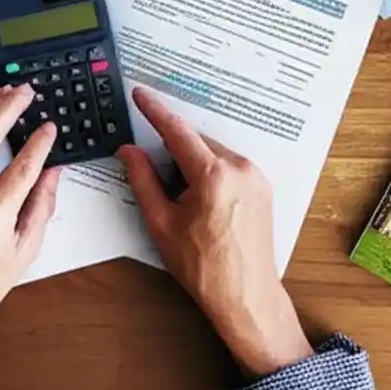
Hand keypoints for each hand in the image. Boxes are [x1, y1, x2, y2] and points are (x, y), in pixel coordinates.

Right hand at [117, 87, 312, 377]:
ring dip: (193, 165)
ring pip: (213, 153)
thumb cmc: (203, 267)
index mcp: (213, 175)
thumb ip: (142, 180)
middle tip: (161, 185)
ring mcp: (255, 176)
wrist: (245, 295)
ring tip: (186, 204)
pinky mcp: (263, 186)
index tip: (140, 94)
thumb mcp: (161, 223)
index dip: (154, 110)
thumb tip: (128, 151)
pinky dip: (211, 174)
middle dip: (173, 153)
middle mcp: (239, 168)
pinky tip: (204, 204)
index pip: (176, 130)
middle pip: (195, 142)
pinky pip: (230, 166)